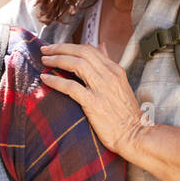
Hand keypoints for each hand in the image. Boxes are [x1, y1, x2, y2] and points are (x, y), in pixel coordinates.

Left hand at [39, 42, 146, 159]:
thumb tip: (101, 47)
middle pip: (82, 53)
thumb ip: (108, 65)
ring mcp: (102, 88)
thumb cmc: (126, 113)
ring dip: (57, 60)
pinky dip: (56, 81)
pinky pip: (71, 87)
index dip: (70, 46)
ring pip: (76, 64)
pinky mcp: (94, 103)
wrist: (134, 134)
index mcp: (115, 70)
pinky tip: (46, 79)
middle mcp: (109, 76)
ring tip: (44, 61)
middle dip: (60, 48)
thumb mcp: (120, 84)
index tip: (57, 47)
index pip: (90, 49)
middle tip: (46, 50)